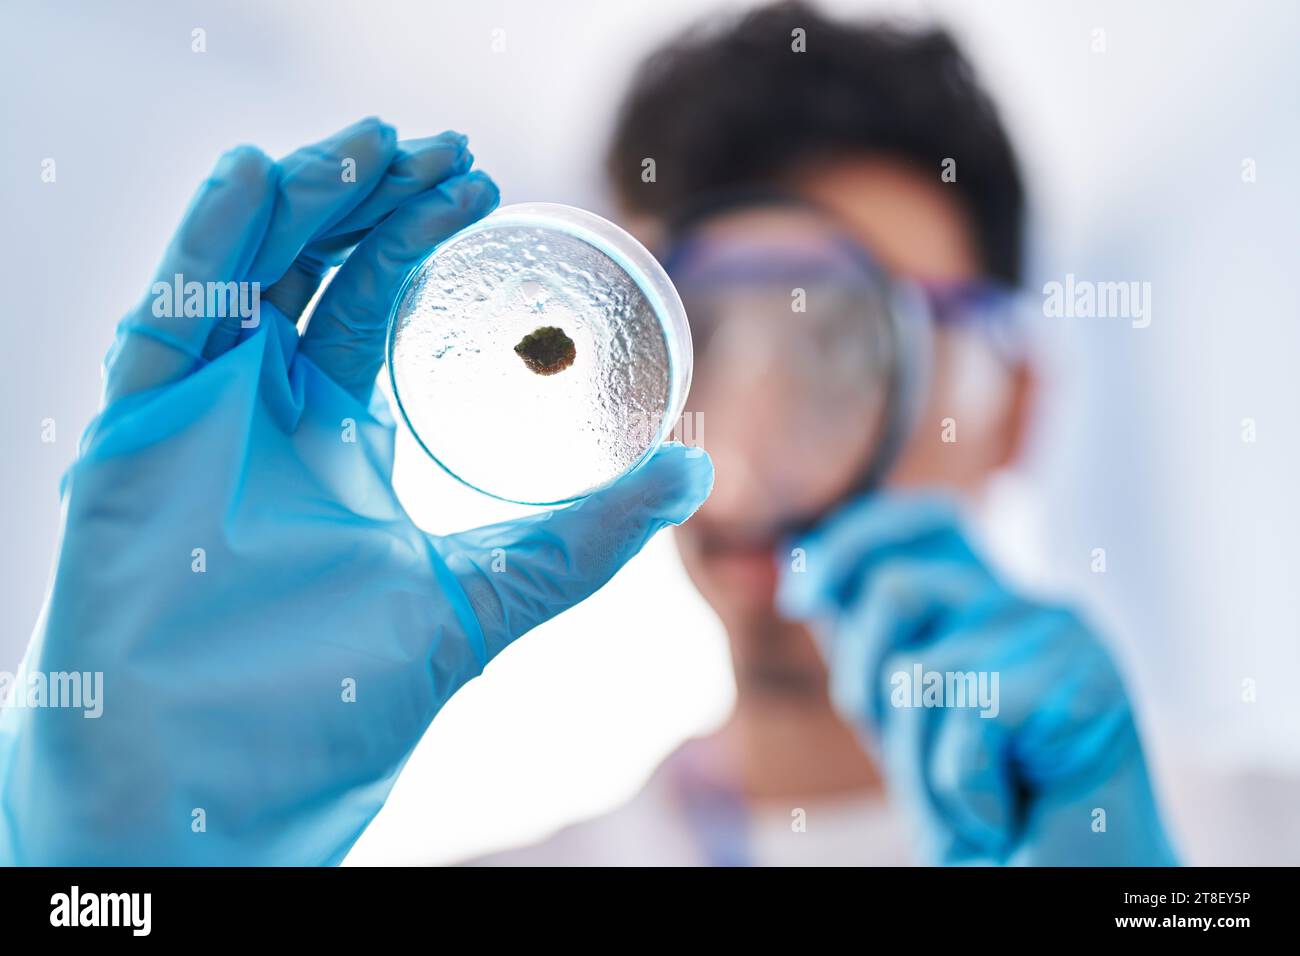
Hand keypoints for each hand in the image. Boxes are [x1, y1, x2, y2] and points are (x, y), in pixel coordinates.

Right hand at [0, 119, 712, 864]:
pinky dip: (205, 248)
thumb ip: (586, 540)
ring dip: (300, 200)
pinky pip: (165, 320)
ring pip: (243, 274)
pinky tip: (257, 182)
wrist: (226, 784)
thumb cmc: (338, 702)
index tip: (478, 184)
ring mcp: (200, 414)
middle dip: (369, 199)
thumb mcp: (485, 599)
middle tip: (434, 149)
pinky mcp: (137, 433)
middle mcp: (266, 410)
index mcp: (337, 436)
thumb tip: (698, 472)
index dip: (416, 236)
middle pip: (312, 271)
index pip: (372, 304)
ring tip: (372, 146)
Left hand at [777, 493, 1175, 864]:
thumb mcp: (908, 724)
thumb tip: (801, 570)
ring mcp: (1063, 636)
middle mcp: (1032, 608)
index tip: (799, 600)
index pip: (932, 521)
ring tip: (978, 799)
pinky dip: (967, 791)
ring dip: (922, 761)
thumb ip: (875, 647)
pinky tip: (1011, 813)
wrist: (1061, 889)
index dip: (854, 540)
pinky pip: (969, 721)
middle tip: (907, 753)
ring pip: (919, 673)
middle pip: (895, 588)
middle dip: (863, 680)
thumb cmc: (986, 818)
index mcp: (993, 610)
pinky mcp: (1088, 678)